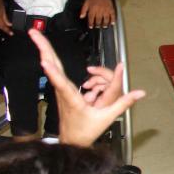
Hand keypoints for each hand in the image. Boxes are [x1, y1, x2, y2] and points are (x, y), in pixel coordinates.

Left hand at [29, 28, 145, 146]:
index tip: (44, 61)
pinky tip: (44, 50)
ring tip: (36, 35)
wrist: (71, 140)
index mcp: (72, 99)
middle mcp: (62, 92)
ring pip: (51, 66)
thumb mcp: (107, 118)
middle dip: (42, 48)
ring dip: (44, 49)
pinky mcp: (61, 89)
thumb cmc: (87, 130)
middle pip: (52, 66)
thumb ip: (124, 103)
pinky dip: (49, 58)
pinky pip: (55, 71)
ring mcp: (60, 90)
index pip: (62, 84)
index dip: (54, 73)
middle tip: (33, 33)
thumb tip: (140, 92)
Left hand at [80, 0, 114, 27]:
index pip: (91, 18)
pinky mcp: (111, 8)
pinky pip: (113, 15)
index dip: (91, 23)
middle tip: (98, 27)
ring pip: (106, 19)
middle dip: (98, 24)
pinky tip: (112, 23)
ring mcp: (106, 10)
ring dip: (105, 24)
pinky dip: (113, 20)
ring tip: (104, 27)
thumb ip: (83, 10)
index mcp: (93, 8)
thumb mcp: (86, 3)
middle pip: (99, 19)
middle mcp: (99, 10)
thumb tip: (81, 17)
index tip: (91, 27)